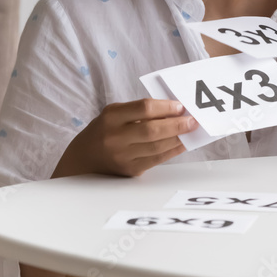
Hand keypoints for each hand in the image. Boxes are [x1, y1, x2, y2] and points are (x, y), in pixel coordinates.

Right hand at [51, 98, 196, 177]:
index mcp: (111, 117)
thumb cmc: (104, 131)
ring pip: (157, 146)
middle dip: (177, 124)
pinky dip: (173, 150)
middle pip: (152, 130)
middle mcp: (115, 137)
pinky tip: (182, 143)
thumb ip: (139, 110)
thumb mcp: (115, 114)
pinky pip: (157, 160)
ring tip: (191, 131)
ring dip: (179, 138)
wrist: (84, 159)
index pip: (144, 108)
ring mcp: (122, 156)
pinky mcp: (130, 170)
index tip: (181, 106)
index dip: (166, 107)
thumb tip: (173, 109)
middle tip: (193, 120)